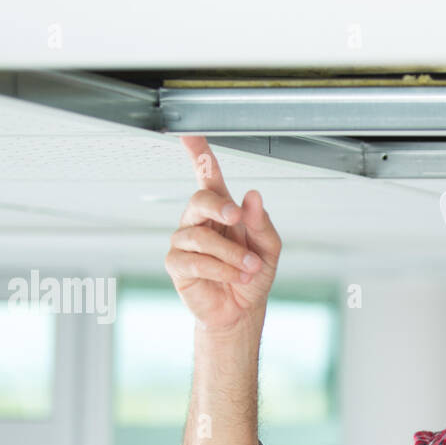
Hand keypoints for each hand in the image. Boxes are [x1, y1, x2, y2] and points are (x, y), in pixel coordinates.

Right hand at [165, 136, 281, 331]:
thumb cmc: (252, 275)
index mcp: (221, 210)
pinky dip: (222, 270)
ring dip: (232, 254)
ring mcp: (184, 241)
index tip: (190, 135)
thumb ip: (262, 224)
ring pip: (201, 237)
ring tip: (250, 268)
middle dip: (220, 207)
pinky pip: (195, 262)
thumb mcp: (268, 249)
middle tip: (237, 218)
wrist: (241, 310)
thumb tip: (253, 197)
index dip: (199, 154)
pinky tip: (236, 277)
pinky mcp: (177, 265)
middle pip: (200, 200)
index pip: (207, 175)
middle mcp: (198, 220)